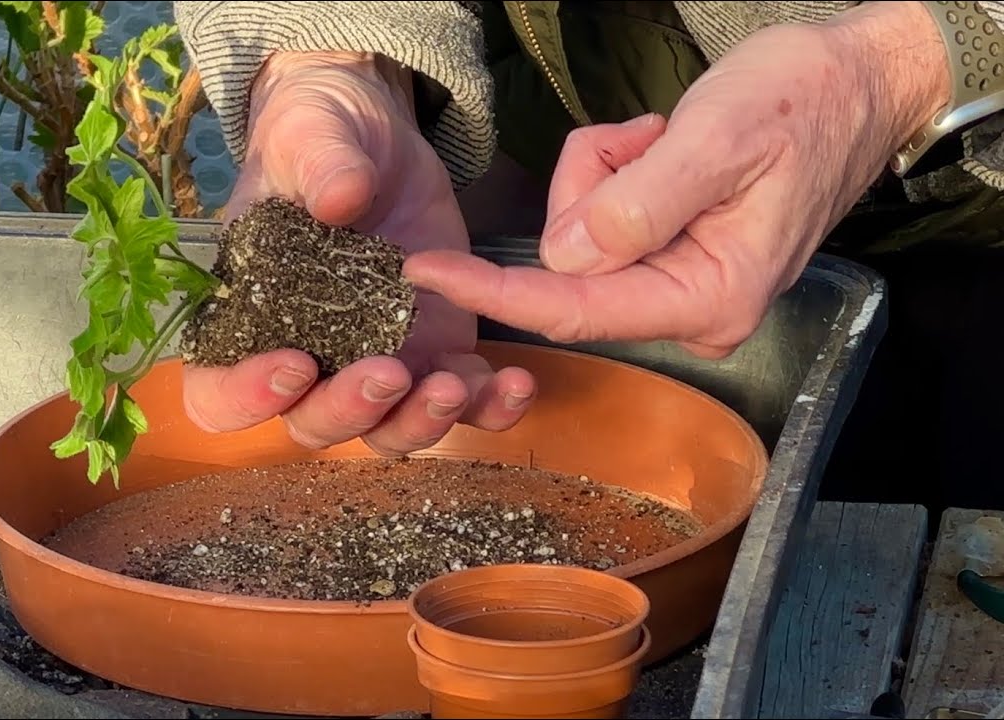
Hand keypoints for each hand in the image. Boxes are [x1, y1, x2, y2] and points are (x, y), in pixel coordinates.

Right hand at [181, 52, 536, 453]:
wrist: (375, 138)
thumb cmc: (317, 138)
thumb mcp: (310, 135)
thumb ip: (321, 166)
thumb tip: (342, 198)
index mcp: (248, 316)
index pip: (219, 392)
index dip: (247, 397)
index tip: (293, 363)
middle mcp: (306, 357)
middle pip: (312, 423)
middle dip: (350, 410)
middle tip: (389, 371)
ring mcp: (374, 360)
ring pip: (387, 430)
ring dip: (419, 422)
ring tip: (453, 383)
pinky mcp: (435, 350)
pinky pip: (459, 403)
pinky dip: (487, 407)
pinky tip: (513, 383)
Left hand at [404, 2, 949, 358]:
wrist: (854, 85)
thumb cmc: (803, 103)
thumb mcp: (719, 139)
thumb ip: (638, 204)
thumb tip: (565, 257)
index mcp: (708, 296)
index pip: (574, 310)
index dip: (494, 291)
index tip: (427, 272)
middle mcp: (691, 311)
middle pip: (572, 268)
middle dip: (587, 191)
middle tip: (647, 139)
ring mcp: (679, 288)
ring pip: (581, 239)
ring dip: (604, 176)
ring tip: (665, 141)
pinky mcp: (668, 263)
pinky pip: (601, 225)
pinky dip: (615, 176)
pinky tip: (664, 150)